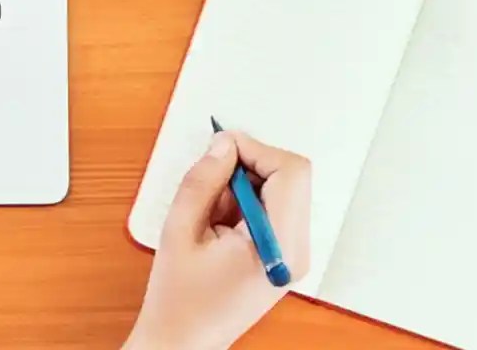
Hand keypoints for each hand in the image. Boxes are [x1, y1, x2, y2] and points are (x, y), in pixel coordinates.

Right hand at [125, 132, 311, 349]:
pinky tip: (218, 226)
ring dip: (243, 186)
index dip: (255, 149)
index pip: (291, 173)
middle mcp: (296, 249)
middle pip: (290, 178)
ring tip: (209, 216)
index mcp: (280, 246)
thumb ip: (202, 182)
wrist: (182, 342)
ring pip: (281, 190)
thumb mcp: (180, 231)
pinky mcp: (282, 253)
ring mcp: (292, 253)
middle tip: (209, 182)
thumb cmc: (179, 299)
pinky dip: (244, 202)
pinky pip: (272, 208)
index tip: (220, 148)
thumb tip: (223, 146)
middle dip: (248, 167)